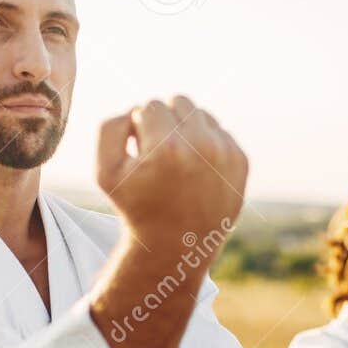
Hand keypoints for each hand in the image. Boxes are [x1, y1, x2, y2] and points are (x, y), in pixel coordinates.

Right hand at [96, 94, 246, 257]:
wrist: (177, 245)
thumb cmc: (137, 207)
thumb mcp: (105, 172)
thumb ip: (110, 127)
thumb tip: (137, 108)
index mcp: (167, 147)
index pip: (150, 106)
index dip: (140, 128)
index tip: (140, 153)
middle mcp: (202, 147)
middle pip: (179, 101)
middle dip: (165, 121)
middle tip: (159, 154)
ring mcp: (226, 154)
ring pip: (202, 113)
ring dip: (186, 129)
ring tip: (176, 161)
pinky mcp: (241, 161)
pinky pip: (220, 131)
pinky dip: (206, 144)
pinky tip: (195, 170)